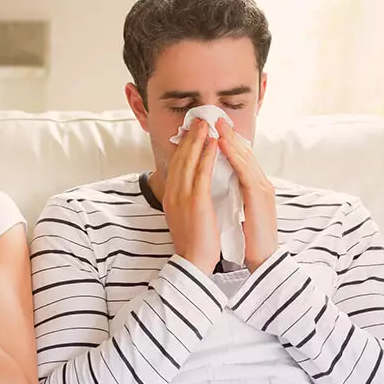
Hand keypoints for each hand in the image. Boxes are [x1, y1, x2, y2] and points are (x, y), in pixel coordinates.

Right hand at [163, 120, 220, 275]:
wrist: (192, 263)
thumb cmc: (193, 245)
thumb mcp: (185, 219)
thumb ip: (186, 203)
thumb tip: (193, 192)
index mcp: (170, 198)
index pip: (176, 167)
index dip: (183, 148)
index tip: (190, 134)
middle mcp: (173, 194)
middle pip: (180, 159)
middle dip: (189, 138)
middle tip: (198, 120)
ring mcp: (182, 196)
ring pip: (189, 161)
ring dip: (198, 140)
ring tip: (206, 124)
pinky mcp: (196, 200)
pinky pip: (202, 172)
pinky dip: (207, 155)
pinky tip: (213, 143)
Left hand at [216, 119, 278, 271]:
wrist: (262, 259)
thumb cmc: (246, 238)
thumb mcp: (235, 210)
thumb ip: (229, 194)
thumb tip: (214, 184)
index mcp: (253, 187)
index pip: (239, 159)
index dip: (227, 143)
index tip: (212, 129)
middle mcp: (260, 184)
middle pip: (243, 153)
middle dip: (228, 135)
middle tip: (213, 118)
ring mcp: (262, 188)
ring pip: (245, 157)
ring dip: (230, 139)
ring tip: (217, 124)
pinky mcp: (260, 196)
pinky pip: (245, 170)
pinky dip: (233, 156)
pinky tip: (222, 145)